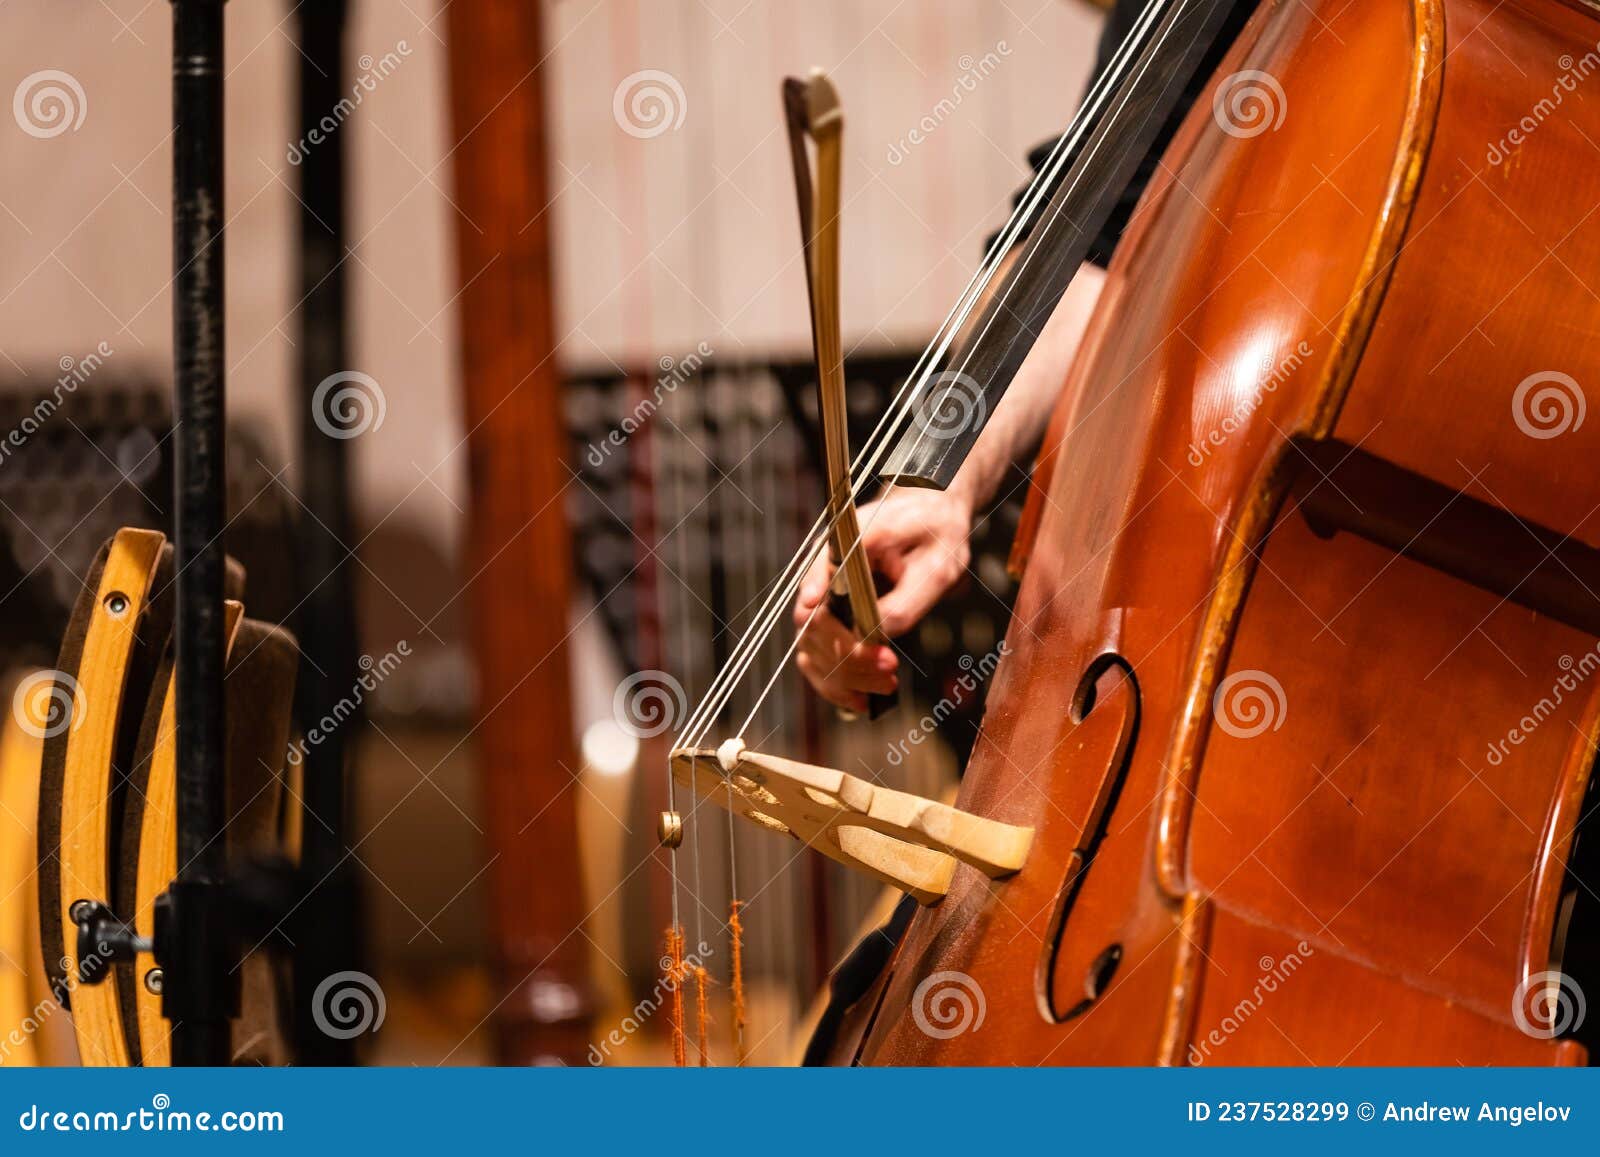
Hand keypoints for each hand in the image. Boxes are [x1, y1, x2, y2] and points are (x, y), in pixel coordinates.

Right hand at [793, 484, 974, 711]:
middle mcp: (822, 571)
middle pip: (812, 628)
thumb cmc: (935, 532)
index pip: (819, 591)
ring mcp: (821, 596)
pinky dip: (835, 684)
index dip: (837, 631)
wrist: (929, 515)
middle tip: (891, 672)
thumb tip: (880, 636)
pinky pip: (817, 658)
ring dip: (843, 677)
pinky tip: (863, 701)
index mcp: (842, 546)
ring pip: (810, 649)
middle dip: (850, 659)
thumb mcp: (937, 562)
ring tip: (886, 688)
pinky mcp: (830, 618)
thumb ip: (906, 600)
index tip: (877, 656)